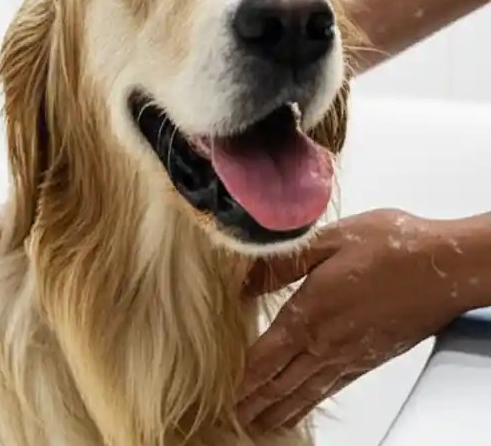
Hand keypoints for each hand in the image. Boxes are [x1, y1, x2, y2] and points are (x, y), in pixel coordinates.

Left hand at [237, 208, 480, 432]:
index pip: (263, 358)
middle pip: (280, 384)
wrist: (448, 266)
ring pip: (305, 392)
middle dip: (252, 404)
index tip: (218, 392)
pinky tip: (302, 407)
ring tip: (255, 426)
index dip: (239, 379)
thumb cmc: (391, 246)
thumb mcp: (325, 241)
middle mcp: (326, 344)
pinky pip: (331, 388)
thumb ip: (280, 264)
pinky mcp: (370, 358)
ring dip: (277, 411)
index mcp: (309, 315)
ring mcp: (350, 355)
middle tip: (229, 419)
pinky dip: (310, 403)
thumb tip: (241, 279)